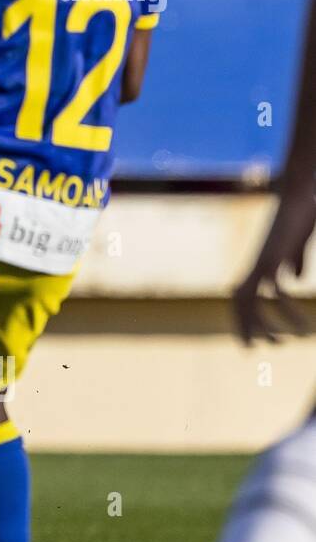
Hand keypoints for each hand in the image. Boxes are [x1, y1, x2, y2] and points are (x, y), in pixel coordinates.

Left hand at [232, 182, 315, 343]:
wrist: (301, 190)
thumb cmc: (301, 214)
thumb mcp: (296, 244)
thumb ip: (293, 260)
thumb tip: (291, 279)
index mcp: (260, 262)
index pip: (240, 295)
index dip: (241, 317)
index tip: (248, 341)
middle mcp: (256, 264)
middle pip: (238, 301)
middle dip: (243, 326)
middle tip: (252, 351)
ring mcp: (263, 261)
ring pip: (250, 301)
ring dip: (263, 326)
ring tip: (282, 344)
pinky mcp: (274, 258)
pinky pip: (274, 293)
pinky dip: (285, 311)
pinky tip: (302, 325)